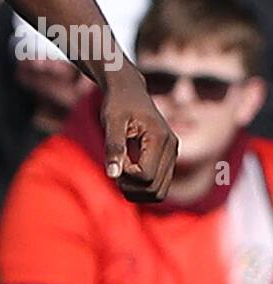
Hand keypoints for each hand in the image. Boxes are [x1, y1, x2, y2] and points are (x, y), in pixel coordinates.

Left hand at [100, 63, 177, 201]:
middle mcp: (172, 148)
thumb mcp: (111, 121)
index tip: (115, 158)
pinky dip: (141, 186)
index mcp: (160, 138)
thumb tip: (112, 175)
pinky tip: (127, 170)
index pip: (146, 176)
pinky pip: (159, 185)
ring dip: (136, 190)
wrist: (128, 90)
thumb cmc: (117, 103)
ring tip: (120, 170)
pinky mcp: (168, 158)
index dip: (126, 175)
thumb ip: (113, 146)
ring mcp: (173, 155)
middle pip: (155, 190)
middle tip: (115, 167)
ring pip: (159, 193)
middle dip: (130, 187)